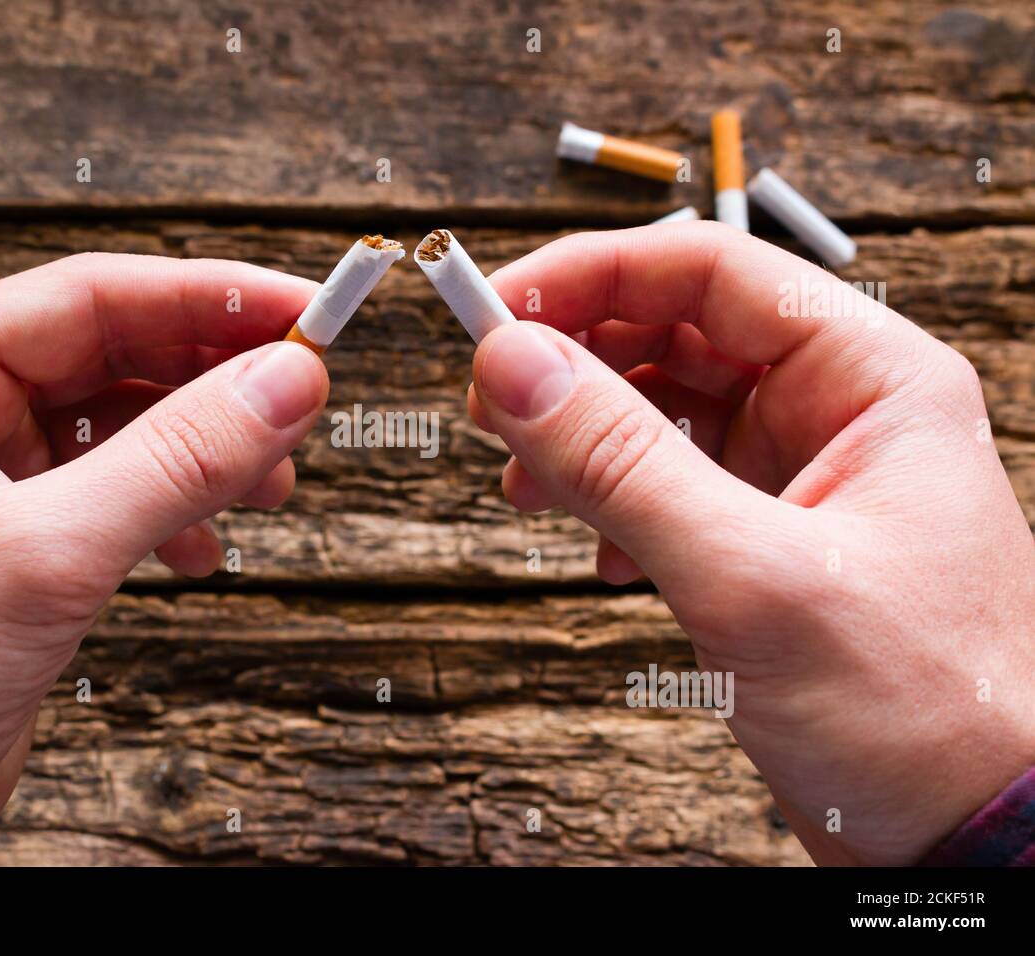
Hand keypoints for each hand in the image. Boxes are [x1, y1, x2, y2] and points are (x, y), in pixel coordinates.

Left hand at [0, 253, 326, 862]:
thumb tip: (284, 381)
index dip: (207, 299)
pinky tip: (202, 551)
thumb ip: (174, 460)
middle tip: (302, 399)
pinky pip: (119, 501)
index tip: (301, 311)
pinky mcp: (19, 556)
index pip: (89, 298)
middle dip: (214, 381)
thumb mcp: (42, 556)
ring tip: (269, 483)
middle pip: (116, 359)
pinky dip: (175, 515)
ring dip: (206, 451)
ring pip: (127, 432)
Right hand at [469, 222, 1034, 864]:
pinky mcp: (767, 539)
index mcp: (871, 380)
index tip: (497, 308)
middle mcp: (837, 413)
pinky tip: (600, 555)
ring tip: (532, 488)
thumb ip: (622, 463)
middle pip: (676, 333)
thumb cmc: (920, 710)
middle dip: (576, 363)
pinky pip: (667, 483)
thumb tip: (516, 365)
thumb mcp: (751, 576)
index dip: (591, 275)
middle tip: (494, 402)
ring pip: (663, 409)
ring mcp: (799, 477)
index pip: (710, 270)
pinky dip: (613, 504)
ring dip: (584, 438)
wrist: (966, 837)